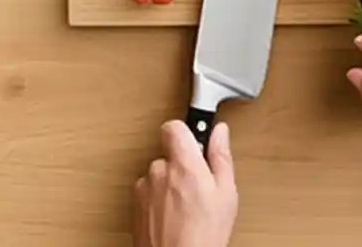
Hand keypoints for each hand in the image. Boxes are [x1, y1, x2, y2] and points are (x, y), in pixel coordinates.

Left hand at [133, 121, 237, 246]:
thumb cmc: (203, 236)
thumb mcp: (226, 195)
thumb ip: (220, 157)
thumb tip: (219, 132)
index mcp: (184, 165)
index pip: (174, 126)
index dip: (186, 131)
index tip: (196, 143)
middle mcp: (159, 171)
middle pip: (168, 152)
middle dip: (182, 163)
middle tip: (199, 186)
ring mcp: (144, 186)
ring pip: (159, 172)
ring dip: (170, 183)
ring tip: (186, 207)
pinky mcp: (134, 201)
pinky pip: (148, 188)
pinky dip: (158, 197)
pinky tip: (173, 214)